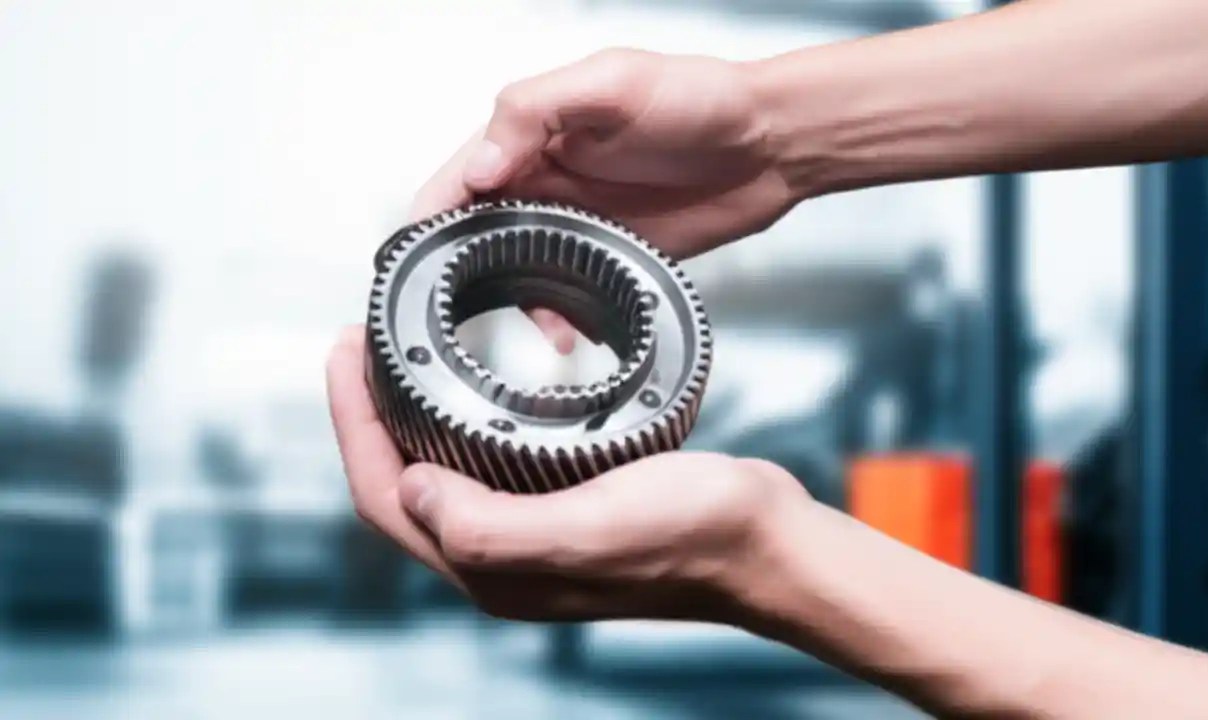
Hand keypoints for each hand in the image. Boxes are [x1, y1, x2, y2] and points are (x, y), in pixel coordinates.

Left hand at [327, 325, 808, 621]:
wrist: (765, 542)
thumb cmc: (695, 538)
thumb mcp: (588, 529)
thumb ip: (489, 526)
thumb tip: (410, 487)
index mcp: (495, 569)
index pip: (386, 497)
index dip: (352, 424)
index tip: (347, 352)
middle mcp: (505, 556)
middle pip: (402, 485)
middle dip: (369, 415)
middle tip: (363, 346)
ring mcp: (534, 532)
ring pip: (442, 470)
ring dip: (411, 416)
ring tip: (404, 358)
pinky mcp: (566, 505)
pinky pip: (490, 462)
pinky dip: (466, 419)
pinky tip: (483, 386)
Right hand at [412, 48, 797, 351]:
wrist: (770, 143)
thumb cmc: (700, 98)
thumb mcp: (611, 85)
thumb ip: (535, 112)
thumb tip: (479, 166)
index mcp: (530, 133)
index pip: (456, 180)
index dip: (429, 221)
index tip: (415, 265)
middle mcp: (543, 178)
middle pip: (475, 233)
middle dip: (463, 274)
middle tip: (462, 316)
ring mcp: (576, 219)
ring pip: (517, 270)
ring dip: (514, 303)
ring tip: (538, 325)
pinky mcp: (609, 252)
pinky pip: (566, 291)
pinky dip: (558, 316)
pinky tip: (569, 334)